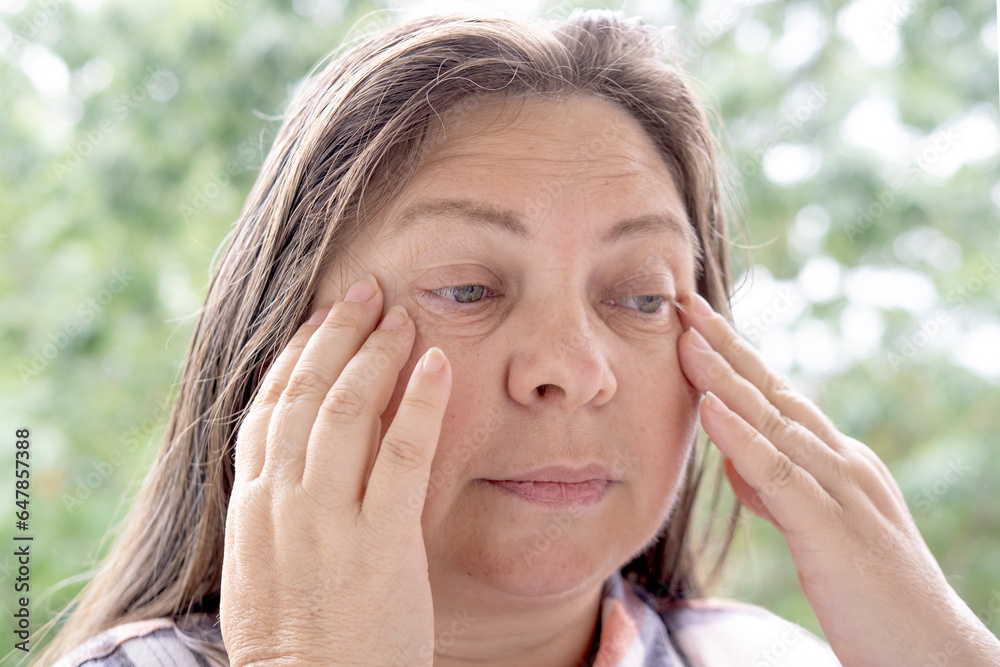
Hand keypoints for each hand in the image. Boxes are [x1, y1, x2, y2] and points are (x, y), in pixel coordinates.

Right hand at [220, 274, 451, 666]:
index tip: (321, 320)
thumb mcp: (264, 567)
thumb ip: (277, 508)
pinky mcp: (379, 542)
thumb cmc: (297, 641)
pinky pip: (401, 455)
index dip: (297, 355)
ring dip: (374, 354)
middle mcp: (281, 502)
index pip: (268, 407)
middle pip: (305, 394)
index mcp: (250, 507)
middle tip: (365, 292)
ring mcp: (327, 521)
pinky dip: (418, 402)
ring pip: (346, 411)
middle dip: (336, 335)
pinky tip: (436, 364)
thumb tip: (300, 457)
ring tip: (400, 314)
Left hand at [675, 292, 999, 666]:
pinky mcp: (831, 529)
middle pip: (774, 392)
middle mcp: (842, 462)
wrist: (931, 653)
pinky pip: (779, 475)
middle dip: (726, 346)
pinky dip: (741, 438)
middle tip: (685, 303)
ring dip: (725, 377)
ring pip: (773, 421)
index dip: (736, 358)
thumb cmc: (872, 596)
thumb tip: (734, 461)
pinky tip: (710, 408)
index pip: (778, 397)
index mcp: (838, 461)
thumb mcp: (816, 530)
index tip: (695, 324)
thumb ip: (778, 491)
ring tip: (686, 338)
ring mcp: (841, 490)